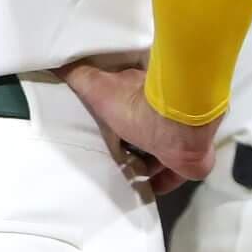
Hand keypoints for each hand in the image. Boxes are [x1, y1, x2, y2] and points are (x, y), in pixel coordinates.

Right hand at [61, 60, 220, 195]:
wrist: (176, 121)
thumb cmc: (138, 104)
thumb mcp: (100, 88)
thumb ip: (80, 75)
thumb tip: (59, 62)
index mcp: (147, 96)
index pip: (133, 108)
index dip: (120, 120)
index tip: (108, 131)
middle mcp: (167, 116)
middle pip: (148, 133)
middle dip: (133, 144)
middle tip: (115, 158)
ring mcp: (182, 139)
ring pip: (162, 154)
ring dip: (146, 165)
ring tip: (126, 175)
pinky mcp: (191, 161)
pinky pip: (175, 175)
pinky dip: (160, 183)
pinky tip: (147, 189)